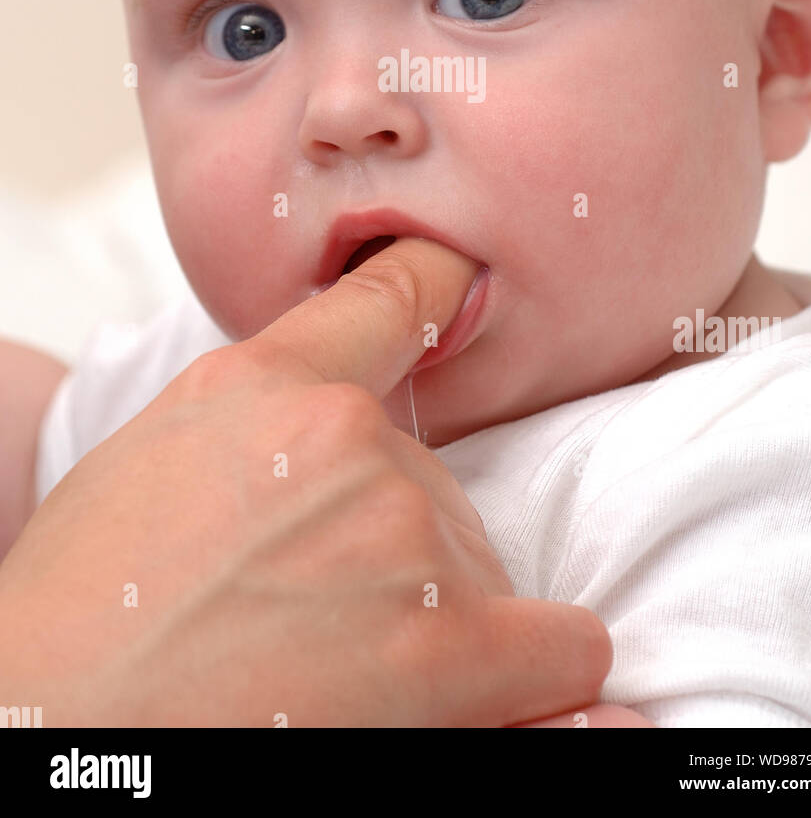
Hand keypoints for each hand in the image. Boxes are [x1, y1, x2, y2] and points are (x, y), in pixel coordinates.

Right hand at [0, 238, 612, 726]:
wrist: (52, 729)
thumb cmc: (82, 615)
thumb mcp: (151, 462)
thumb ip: (257, 419)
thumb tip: (351, 424)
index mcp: (260, 383)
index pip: (390, 298)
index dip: (439, 278)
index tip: (468, 278)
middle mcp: (344, 437)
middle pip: (432, 478)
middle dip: (394, 539)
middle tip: (306, 609)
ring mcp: (400, 532)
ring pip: (476, 563)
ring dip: (433, 613)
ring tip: (331, 668)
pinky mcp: (447, 646)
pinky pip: (561, 647)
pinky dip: (539, 676)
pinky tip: (485, 697)